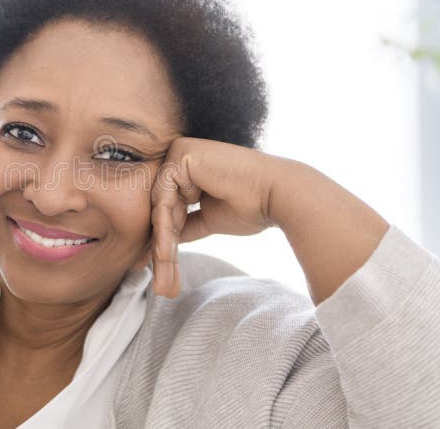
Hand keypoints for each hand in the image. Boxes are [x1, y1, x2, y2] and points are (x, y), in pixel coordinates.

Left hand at [147, 136, 286, 297]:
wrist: (279, 196)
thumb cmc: (253, 206)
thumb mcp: (210, 218)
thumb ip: (185, 224)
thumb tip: (166, 240)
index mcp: (187, 168)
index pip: (167, 208)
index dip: (162, 242)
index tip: (160, 273)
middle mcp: (181, 157)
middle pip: (160, 209)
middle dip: (160, 250)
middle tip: (162, 286)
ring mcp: (178, 153)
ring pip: (160, 209)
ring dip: (162, 248)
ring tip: (165, 282)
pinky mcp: (181, 155)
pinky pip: (164, 201)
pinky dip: (164, 231)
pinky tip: (166, 257)